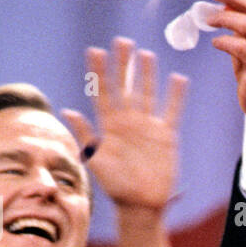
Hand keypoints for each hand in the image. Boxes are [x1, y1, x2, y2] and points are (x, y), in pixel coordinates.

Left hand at [61, 37, 187, 210]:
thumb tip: (67, 110)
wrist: (140, 204)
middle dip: (122, 65)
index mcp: (108, 126)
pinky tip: (178, 79)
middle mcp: (128, 122)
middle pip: (125, 87)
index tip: (95, 51)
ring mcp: (148, 127)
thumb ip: (85, 136)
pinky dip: (176, 96)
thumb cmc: (116, 186)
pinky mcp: (166, 135)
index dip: (98, 73)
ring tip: (145, 54)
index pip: (102, 93)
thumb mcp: (96, 161)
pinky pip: (172, 111)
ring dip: (146, 75)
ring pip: (147, 94)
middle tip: (122, 42)